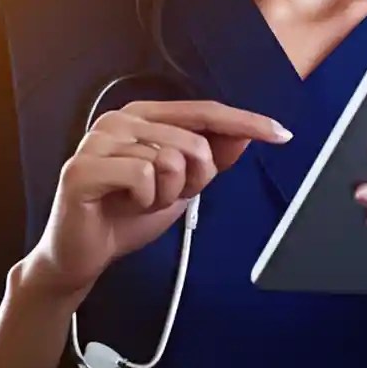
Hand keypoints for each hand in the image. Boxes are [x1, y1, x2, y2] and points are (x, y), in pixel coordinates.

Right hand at [24, 100, 290, 301]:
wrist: (84, 255)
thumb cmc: (129, 214)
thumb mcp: (182, 186)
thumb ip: (211, 159)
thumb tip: (244, 135)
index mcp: (144, 117)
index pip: (206, 112)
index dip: (246, 122)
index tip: (283, 134)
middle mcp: (119, 119)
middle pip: (194, 142)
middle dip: (192, 180)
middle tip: (162, 196)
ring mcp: (98, 140)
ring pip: (171, 159)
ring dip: (165, 193)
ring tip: (138, 201)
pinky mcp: (83, 167)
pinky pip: (144, 175)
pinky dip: (145, 199)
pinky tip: (124, 204)